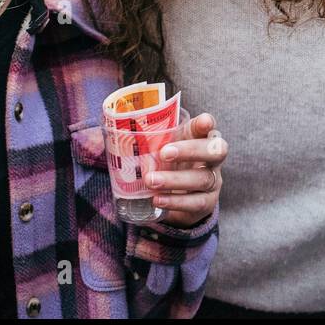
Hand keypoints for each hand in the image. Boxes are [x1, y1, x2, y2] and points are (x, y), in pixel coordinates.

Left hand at [146, 112, 225, 228]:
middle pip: (215, 151)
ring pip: (203, 179)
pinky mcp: (207, 203)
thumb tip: (109, 131)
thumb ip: (149, 138)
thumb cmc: (169, 162)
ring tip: (150, 180)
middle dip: (191, 151)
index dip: (207, 123)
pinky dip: (175, 201)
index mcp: (202, 137)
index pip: (209, 126)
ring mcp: (214, 181)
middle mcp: (213, 158)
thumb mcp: (163, 146)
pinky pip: (195, 202)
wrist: (181, 195)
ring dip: (175, 180)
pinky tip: (157, 199)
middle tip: (164, 153)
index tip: (202, 122)